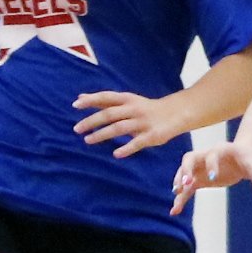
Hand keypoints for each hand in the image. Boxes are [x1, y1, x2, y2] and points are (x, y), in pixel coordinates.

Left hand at [71, 87, 195, 156]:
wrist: (176, 113)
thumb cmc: (145, 108)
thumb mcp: (126, 101)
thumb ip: (104, 101)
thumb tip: (79, 98)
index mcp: (127, 99)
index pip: (106, 98)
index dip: (91, 100)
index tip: (75, 105)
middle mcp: (134, 109)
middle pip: (110, 114)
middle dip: (92, 121)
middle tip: (76, 129)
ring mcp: (143, 122)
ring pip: (120, 128)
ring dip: (102, 134)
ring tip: (88, 140)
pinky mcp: (152, 135)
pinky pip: (138, 142)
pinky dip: (127, 148)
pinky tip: (116, 154)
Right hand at [167, 138, 251, 210]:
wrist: (242, 156)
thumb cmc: (248, 158)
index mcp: (219, 150)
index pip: (212, 155)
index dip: (211, 165)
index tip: (213, 178)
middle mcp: (205, 156)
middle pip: (189, 159)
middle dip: (186, 170)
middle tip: (186, 183)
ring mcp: (200, 168)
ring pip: (183, 172)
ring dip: (179, 183)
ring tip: (177, 195)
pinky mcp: (199, 179)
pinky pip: (187, 188)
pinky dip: (180, 198)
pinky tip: (175, 211)